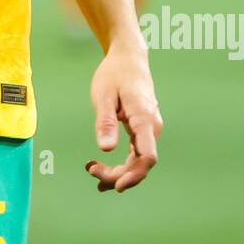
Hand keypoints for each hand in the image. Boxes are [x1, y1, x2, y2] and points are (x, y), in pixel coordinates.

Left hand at [86, 40, 162, 192]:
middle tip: (91, 170)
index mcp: (144, 119)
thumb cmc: (115, 73)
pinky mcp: (143, 129)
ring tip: (92, 171)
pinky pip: (136, 152)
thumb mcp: (104, 95)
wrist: (129, 58)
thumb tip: (105, 149)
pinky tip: (102, 166)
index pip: (147, 156)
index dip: (134, 175)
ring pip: (138, 160)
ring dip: (118, 171)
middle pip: (141, 163)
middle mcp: (152, 127)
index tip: (116, 185)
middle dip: (117, 174)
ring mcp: (149, 129)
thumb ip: (105, 122)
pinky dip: (121, 163)